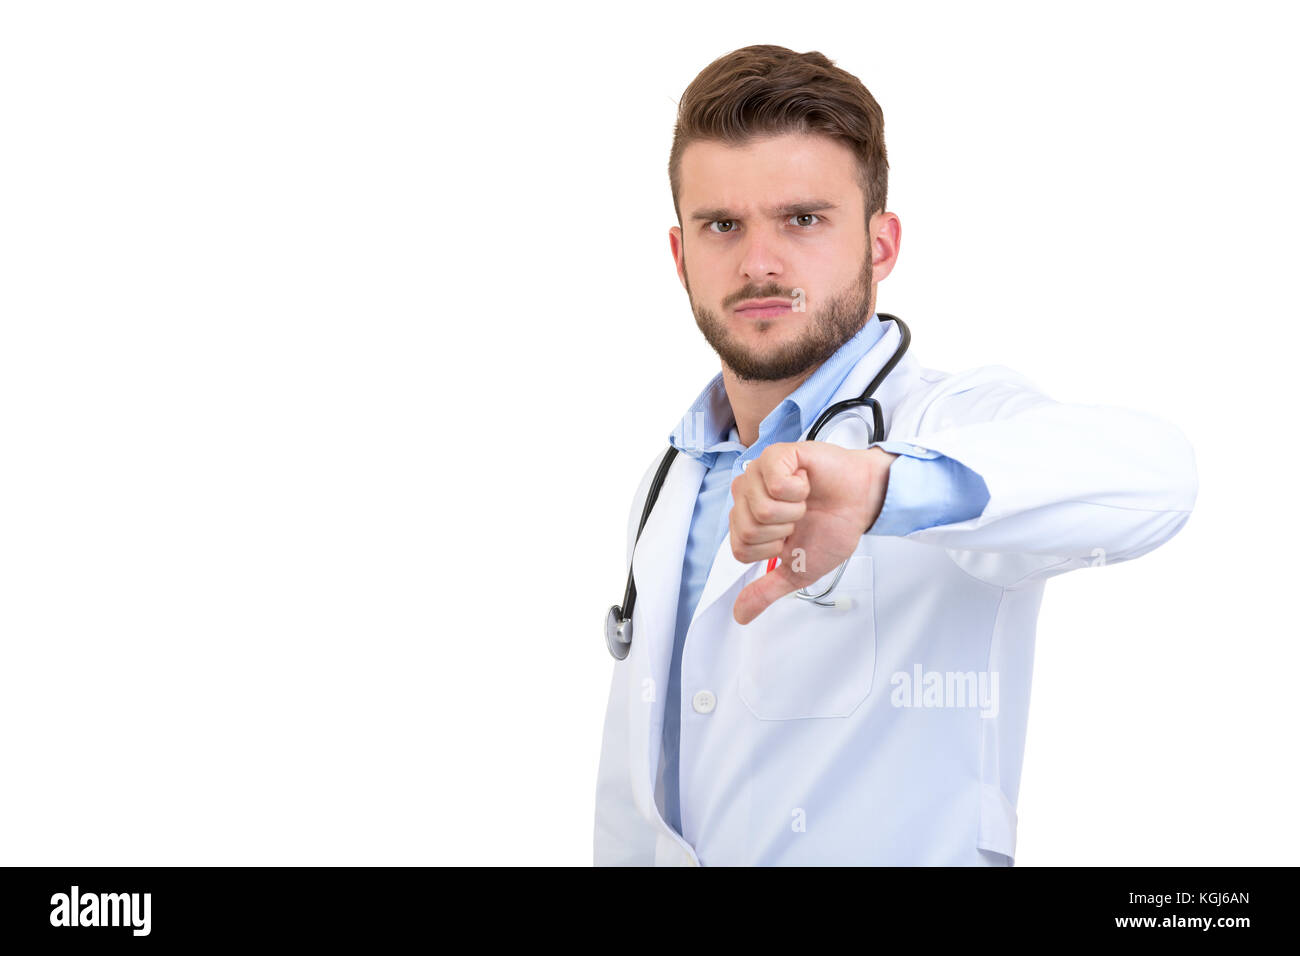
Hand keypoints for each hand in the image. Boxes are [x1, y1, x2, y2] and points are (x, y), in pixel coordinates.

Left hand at [729, 442, 897, 624]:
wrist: (862, 504)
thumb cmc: (831, 529)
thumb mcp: (797, 570)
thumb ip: (767, 591)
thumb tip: (740, 615)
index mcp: (746, 520)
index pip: (741, 549)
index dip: (772, 549)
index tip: (791, 537)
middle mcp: (747, 495)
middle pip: (747, 530)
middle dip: (784, 531)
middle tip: (800, 517)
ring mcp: (759, 473)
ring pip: (761, 509)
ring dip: (794, 511)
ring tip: (805, 501)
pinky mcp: (777, 455)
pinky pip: (775, 483)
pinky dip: (798, 490)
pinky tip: (806, 484)